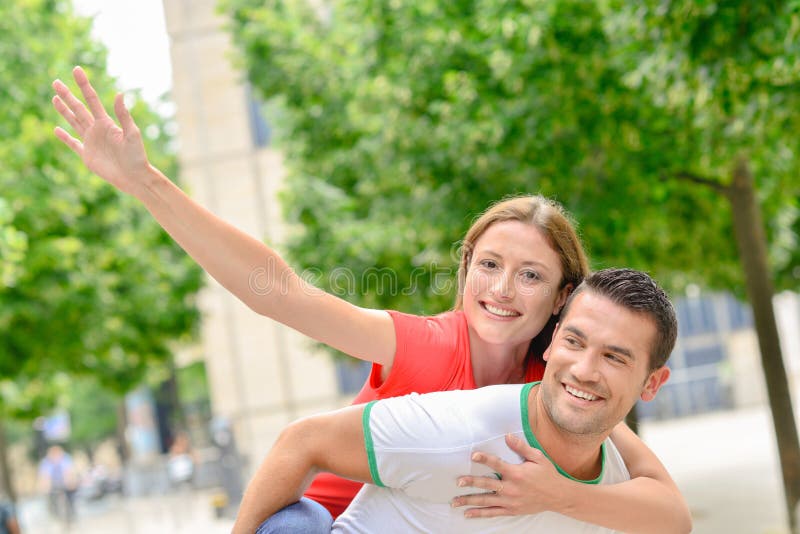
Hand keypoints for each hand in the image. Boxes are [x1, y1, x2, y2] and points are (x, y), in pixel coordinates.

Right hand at [52, 66, 150, 196]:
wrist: (135, 177)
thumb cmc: (137, 156)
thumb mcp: (132, 133)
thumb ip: (123, 114)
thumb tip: (119, 93)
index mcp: (106, 123)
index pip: (92, 99)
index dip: (84, 85)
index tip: (76, 69)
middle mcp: (97, 129)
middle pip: (78, 108)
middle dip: (67, 95)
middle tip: (56, 82)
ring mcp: (91, 142)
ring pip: (74, 122)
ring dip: (64, 111)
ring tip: (55, 98)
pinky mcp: (87, 155)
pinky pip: (73, 144)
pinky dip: (64, 137)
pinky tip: (56, 129)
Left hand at [451, 434, 564, 517]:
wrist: (558, 496)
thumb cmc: (548, 474)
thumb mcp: (537, 457)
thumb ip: (521, 447)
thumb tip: (507, 436)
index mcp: (516, 473)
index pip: (497, 464)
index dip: (484, 459)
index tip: (473, 456)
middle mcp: (511, 488)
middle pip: (487, 484)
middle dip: (471, 483)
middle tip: (458, 482)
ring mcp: (510, 501)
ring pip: (486, 501)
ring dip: (469, 501)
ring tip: (455, 501)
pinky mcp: (512, 510)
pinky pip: (493, 513)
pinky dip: (480, 514)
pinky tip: (468, 514)